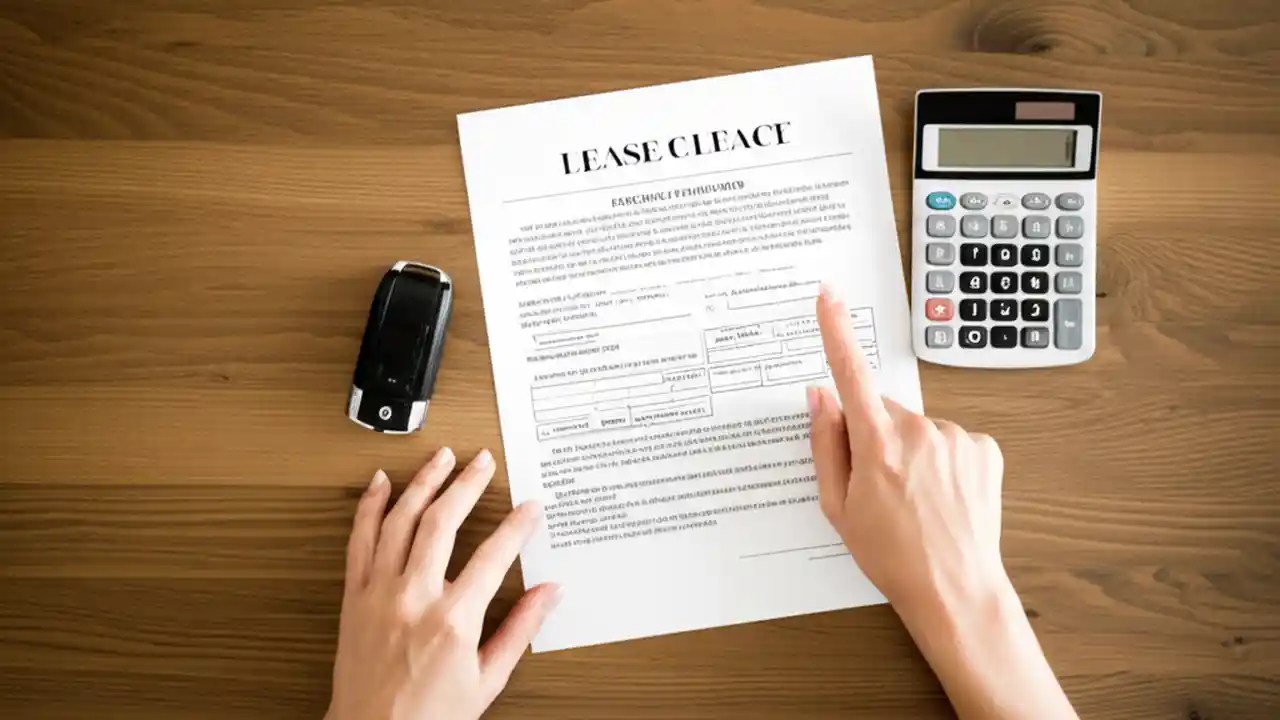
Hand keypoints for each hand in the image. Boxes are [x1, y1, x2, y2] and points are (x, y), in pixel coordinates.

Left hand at [326, 448, 561, 719]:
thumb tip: (549, 593)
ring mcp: (379, 594)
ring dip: (422, 482)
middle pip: (443, 522)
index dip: (517, 526)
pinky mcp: (353, 598)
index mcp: (453, 621)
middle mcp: (414, 599)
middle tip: (483, 462)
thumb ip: (520, 630)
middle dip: (467, 485)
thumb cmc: (428, 718)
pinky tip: (381, 484)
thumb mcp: (487, 680)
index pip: (494, 555)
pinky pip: (359, 541)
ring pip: (401, 521)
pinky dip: (369, 507)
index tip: (530, 508)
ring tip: (440, 458)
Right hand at [807, 285, 1007, 619]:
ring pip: (917, 426)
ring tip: (913, 497)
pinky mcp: (985, 447)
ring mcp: (957, 438)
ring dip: (910, 450)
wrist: (954, 588)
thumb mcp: (837, 506)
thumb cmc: (890, 554)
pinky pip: (949, 439)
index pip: (849, 375)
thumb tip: (819, 397)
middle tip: (876, 483)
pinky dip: (941, 459)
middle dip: (874, 433)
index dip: (836, 331)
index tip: (828, 296)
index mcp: (877, 446)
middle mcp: (919, 433)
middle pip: (882, 410)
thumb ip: (825, 445)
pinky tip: (940, 494)